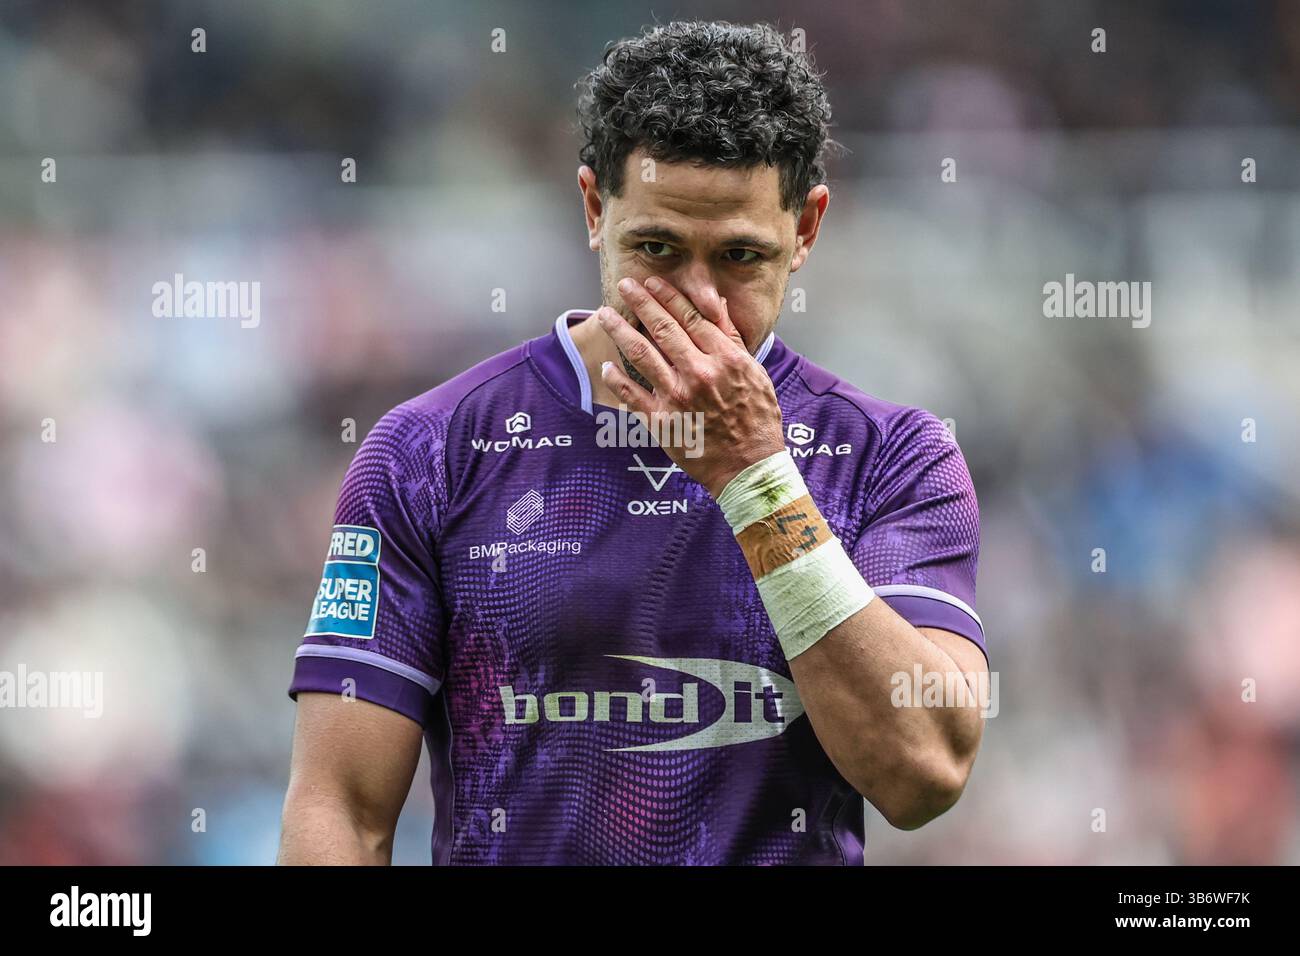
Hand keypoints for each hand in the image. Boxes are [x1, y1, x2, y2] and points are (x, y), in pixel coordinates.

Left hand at [597, 276, 784, 497]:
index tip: (653, 283)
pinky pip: (631, 395)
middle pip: (663, 329)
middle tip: (625, 285)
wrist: (748, 466)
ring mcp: (677, 398)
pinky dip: (616, 378)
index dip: (669, 297)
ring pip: (641, 355)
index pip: (691, 318)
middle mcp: (699, 374)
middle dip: (641, 303)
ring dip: (620, 330)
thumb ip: (732, 338)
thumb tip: (717, 305)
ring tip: (605, 315)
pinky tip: (606, 365)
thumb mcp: (754, 373)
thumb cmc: (756, 419)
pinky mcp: (661, 422)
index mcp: (725, 359)